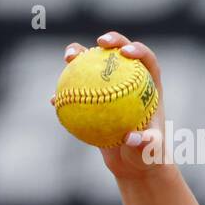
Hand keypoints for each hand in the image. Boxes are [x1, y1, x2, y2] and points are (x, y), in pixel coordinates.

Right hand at [51, 31, 171, 182]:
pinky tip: (54, 100)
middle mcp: (130, 83)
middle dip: (111, 41)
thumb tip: (133, 137)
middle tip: (99, 42)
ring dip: (79, 56)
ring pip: (93, 66)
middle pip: (121, 54)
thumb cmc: (149, 156)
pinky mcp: (93, 100)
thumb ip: (145, 144)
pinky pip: (76, 92)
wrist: (135, 164)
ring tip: (68, 58)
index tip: (126, 52)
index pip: (148, 62)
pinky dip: (64, 94)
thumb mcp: (151, 153)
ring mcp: (110, 89)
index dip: (139, 50)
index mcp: (150, 89)